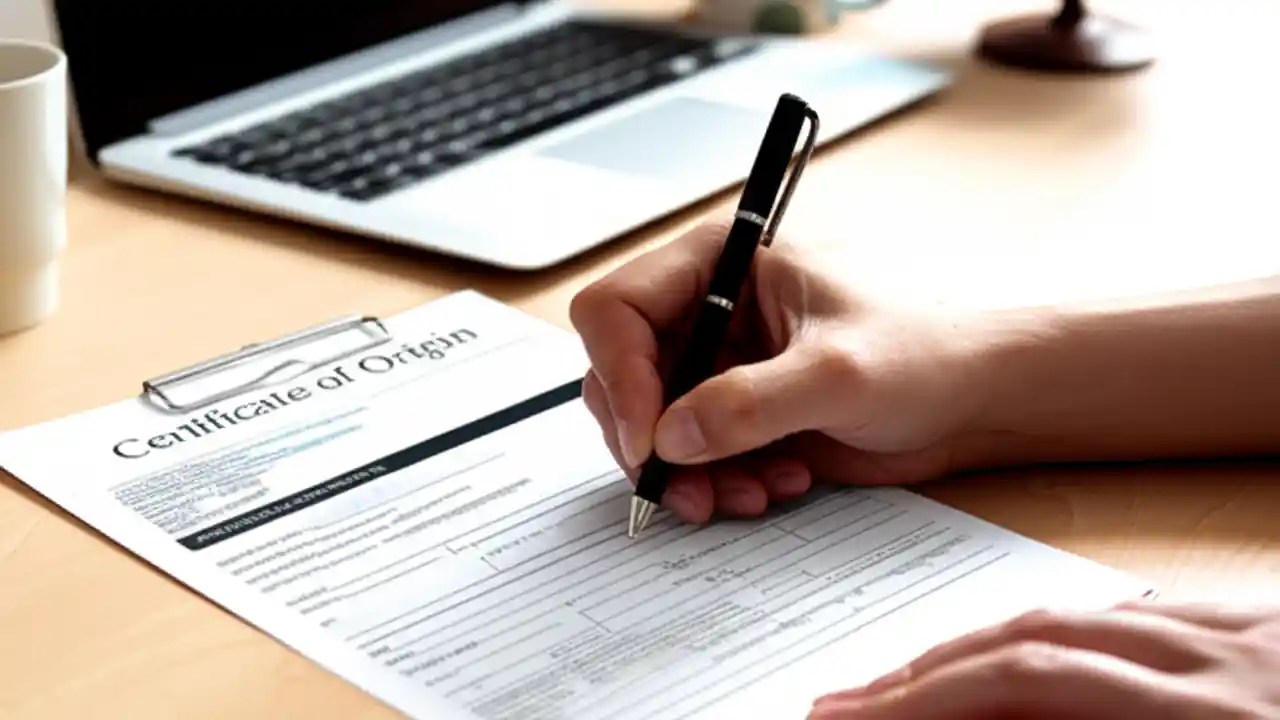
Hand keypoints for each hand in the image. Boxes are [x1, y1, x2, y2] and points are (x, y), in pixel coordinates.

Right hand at [569, 220, 997, 522]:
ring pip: (650, 423)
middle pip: (620, 373)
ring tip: (744, 495)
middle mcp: (709, 307)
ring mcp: (719, 362)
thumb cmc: (927, 351)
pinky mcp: (736, 411)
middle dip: (649, 439)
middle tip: (684, 488)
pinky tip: (774, 485)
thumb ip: (749, 403)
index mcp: (722, 260)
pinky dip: (716, 482)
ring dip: (686, 472)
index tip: (649, 440)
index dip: (620, 374)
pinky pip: (690, 455)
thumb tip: (669, 437)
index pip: (617, 308)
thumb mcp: (838, 373)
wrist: (975, 399)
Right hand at [809, 600, 1279, 718]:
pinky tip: (1020, 647)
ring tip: (905, 678)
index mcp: (1226, 716)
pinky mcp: (1262, 629)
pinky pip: (1136, 612)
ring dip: (980, 647)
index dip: (927, 701)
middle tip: (844, 701)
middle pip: (1037, 641)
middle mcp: (1229, 659)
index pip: (1033, 685)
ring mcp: (1247, 635)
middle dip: (926, 673)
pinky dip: (1058, 629)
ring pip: (1076, 615)